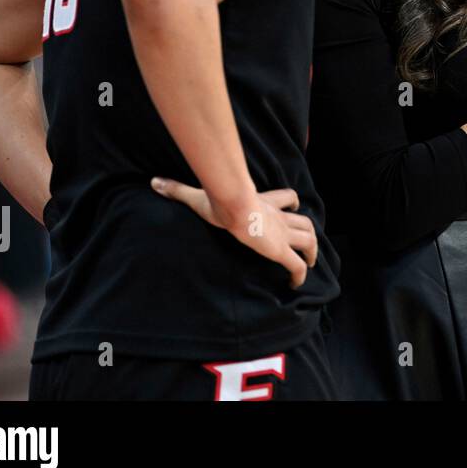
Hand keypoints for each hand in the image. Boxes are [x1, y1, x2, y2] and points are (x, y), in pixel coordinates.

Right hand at [151, 177, 318, 288]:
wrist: (233, 203)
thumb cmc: (218, 198)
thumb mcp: (197, 194)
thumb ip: (177, 189)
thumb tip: (154, 183)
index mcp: (265, 203)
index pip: (288, 198)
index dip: (292, 203)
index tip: (293, 208)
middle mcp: (278, 219)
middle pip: (305, 222)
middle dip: (309, 232)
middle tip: (308, 243)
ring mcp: (281, 234)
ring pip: (309, 240)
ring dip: (312, 252)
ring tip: (310, 264)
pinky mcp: (279, 250)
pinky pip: (296, 265)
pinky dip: (300, 275)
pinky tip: (296, 284)